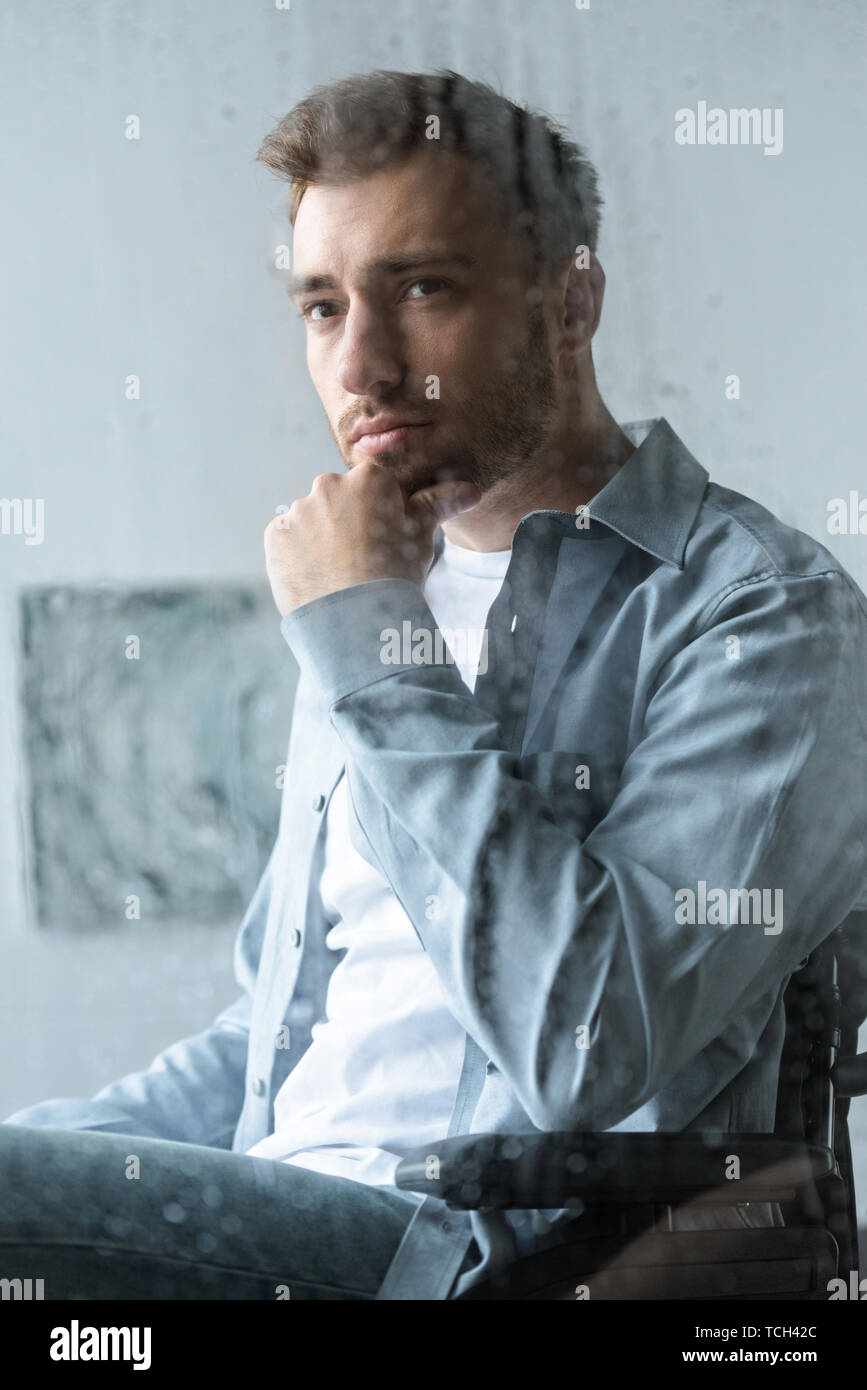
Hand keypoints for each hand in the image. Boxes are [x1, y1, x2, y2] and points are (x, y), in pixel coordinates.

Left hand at [264, 461, 479, 616]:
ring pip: (312, 520)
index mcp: (368, 478)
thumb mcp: (421, 537)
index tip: (384, 540)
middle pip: (340, 500)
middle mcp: (328, 485)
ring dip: (321, 539)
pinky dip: (298, 555)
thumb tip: (470, 490)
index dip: (381, 514)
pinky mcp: (275, 536)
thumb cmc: (395, 574)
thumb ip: (438, 505)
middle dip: (348, 522)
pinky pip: (287, 540)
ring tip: (339, 575)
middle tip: (363, 561)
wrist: (357, 619)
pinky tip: (318, 578)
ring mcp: (298, 511)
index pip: (374, 487)